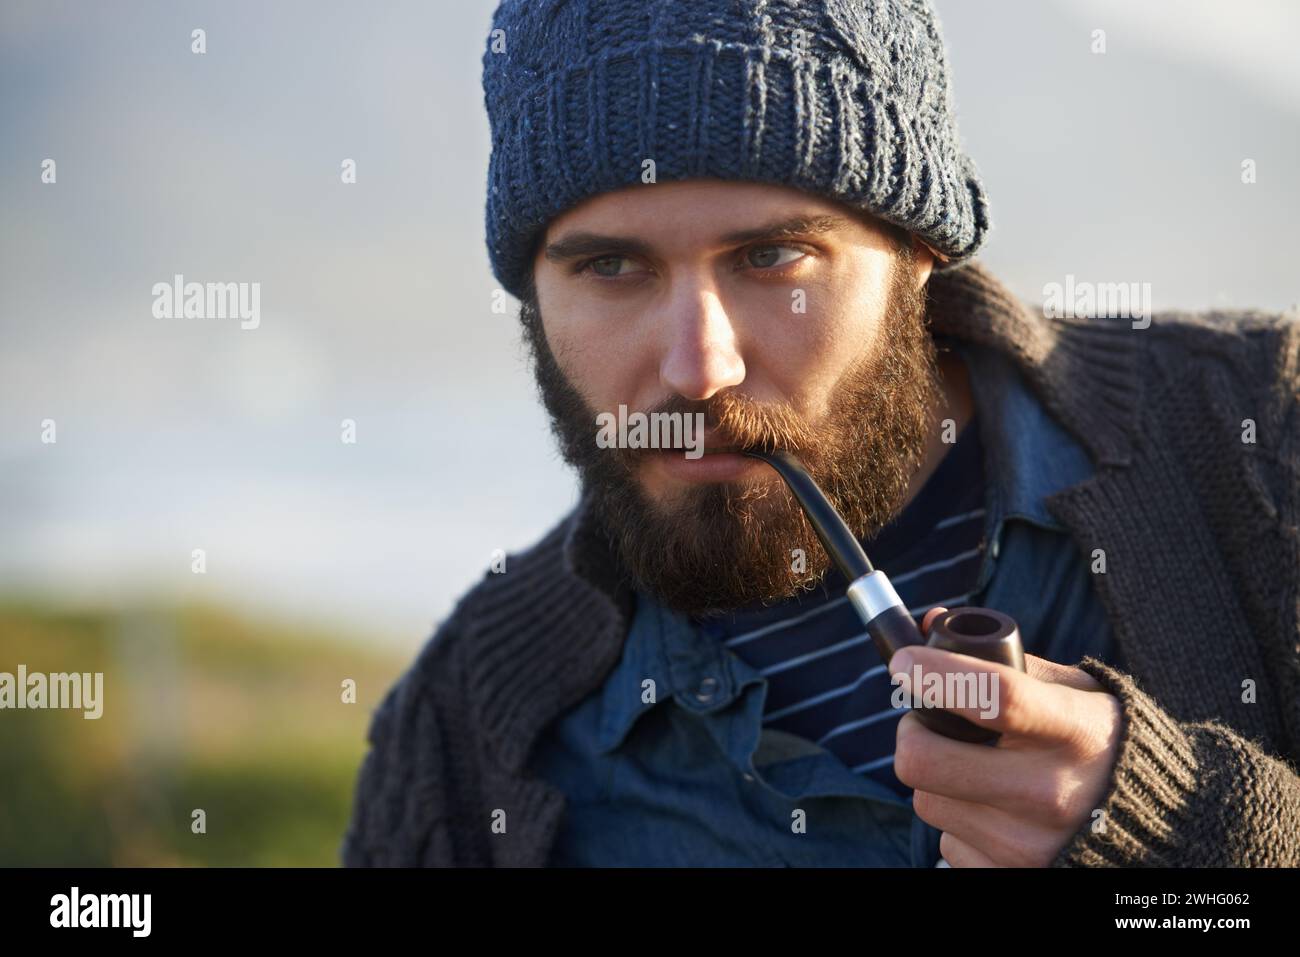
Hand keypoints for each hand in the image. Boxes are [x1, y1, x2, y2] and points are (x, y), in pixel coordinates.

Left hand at [892, 606, 1123, 866]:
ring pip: (926, 798)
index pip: (991, 695)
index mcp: (1074, 732)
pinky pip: (946, 840)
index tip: (905, 661)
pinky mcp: (1010, 876)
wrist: (1161, 827)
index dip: (936, 674)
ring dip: (939, 778)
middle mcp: (1051, 793)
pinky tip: (997, 809)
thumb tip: (926, 624)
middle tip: (928, 720)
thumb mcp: (1072, 691)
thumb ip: (1001, 659)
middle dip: (912, 732)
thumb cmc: (1101, 742)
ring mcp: (1028, 844)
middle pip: (924, 759)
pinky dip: (960, 819)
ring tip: (980, 768)